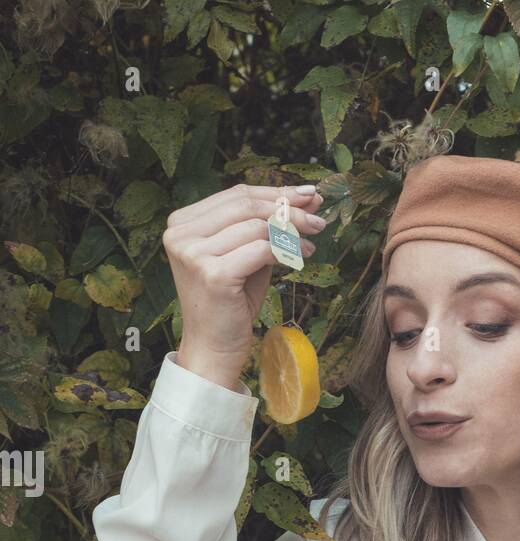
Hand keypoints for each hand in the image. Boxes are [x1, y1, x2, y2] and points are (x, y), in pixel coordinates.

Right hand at [164, 182, 327, 388]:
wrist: (214, 348)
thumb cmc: (230, 303)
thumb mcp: (248, 256)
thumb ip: (270, 227)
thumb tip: (308, 198)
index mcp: (182, 223)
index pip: (236, 195)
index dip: (275, 193)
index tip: (308, 196)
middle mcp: (181, 234)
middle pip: (246, 205)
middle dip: (288, 209)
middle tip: (318, 219)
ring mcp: (193, 253)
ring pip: (256, 226)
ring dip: (292, 232)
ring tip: (311, 244)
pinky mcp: (213, 273)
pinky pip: (260, 250)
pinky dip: (286, 251)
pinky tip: (301, 258)